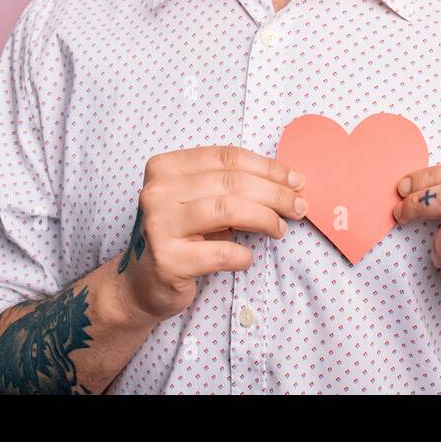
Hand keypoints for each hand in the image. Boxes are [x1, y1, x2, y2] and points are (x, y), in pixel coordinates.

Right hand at [115, 145, 308, 323]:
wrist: (142, 285)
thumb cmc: (181, 237)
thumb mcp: (199, 201)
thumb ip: (230, 186)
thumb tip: (288, 181)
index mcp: (165, 167)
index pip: (227, 157)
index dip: (267, 167)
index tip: (295, 180)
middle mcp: (157, 192)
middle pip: (231, 182)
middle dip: (274, 193)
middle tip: (298, 206)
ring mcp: (159, 225)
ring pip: (228, 209)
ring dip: (265, 219)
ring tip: (280, 229)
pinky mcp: (168, 260)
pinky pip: (221, 252)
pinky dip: (243, 255)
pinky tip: (248, 258)